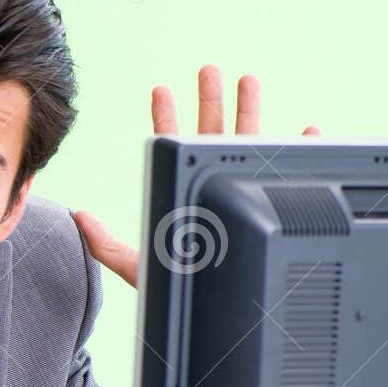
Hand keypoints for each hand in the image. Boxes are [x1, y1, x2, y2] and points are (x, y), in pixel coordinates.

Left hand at [73, 65, 320, 288]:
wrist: (219, 318)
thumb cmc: (181, 289)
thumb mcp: (139, 265)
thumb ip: (106, 243)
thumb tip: (79, 217)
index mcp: (182, 190)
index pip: (171, 144)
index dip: (165, 115)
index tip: (160, 88)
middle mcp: (214, 184)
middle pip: (210, 130)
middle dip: (210, 97)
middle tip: (207, 68)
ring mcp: (247, 190)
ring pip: (249, 140)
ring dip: (250, 107)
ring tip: (247, 77)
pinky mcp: (278, 203)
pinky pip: (295, 172)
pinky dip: (304, 150)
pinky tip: (309, 131)